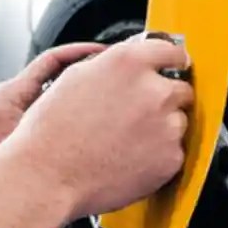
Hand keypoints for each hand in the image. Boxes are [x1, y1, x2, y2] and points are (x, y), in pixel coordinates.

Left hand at [0, 43, 105, 182]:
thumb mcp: (17, 135)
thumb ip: (48, 122)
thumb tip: (81, 115)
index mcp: (16, 89)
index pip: (54, 58)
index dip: (82, 52)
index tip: (104, 52)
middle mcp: (12, 94)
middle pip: (55, 75)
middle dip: (82, 75)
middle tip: (106, 78)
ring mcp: (8, 110)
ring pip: (48, 97)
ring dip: (70, 99)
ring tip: (94, 106)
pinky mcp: (4, 126)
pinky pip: (39, 115)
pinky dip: (56, 118)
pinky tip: (68, 136)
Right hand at [5, 37, 192, 218]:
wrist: (46, 177)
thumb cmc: (52, 131)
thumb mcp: (75, 76)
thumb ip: (113, 62)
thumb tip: (133, 58)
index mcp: (129, 63)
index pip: (172, 50)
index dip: (171, 60)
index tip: (172, 66)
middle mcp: (154, 91)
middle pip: (181, 87)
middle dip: (165, 98)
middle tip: (137, 113)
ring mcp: (166, 126)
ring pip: (179, 121)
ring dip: (162, 127)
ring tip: (125, 139)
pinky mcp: (170, 158)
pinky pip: (174, 151)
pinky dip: (158, 154)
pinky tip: (129, 157)